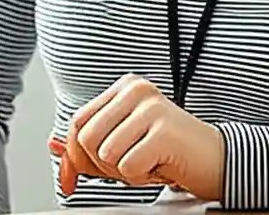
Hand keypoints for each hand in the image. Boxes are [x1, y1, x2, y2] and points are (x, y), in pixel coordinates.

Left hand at [47, 73, 224, 200]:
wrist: (215, 158)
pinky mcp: (164, 131)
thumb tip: (53, 145)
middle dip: (101, 166)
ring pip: (105, 153)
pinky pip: (128, 166)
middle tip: (126, 166)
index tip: (72, 180)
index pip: (78, 122)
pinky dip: (142, 176)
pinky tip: (159, 165)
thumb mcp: (122, 144)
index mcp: (124, 88)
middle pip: (86, 139)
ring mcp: (152, 108)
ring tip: (146, 162)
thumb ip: (87, 144)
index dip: (72, 157)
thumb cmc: (167, 151)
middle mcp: (136, 90)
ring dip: (123, 171)